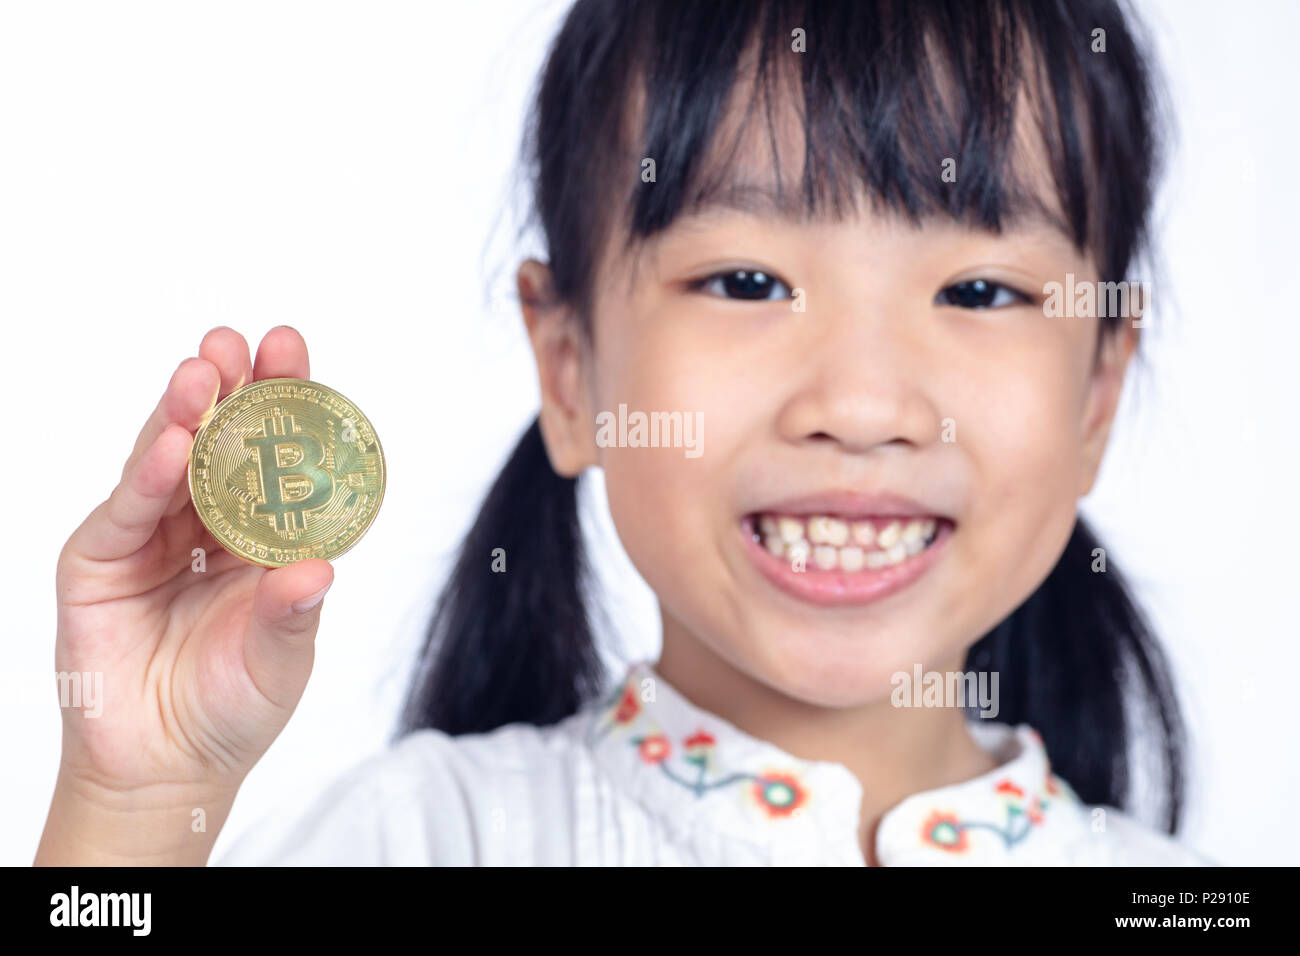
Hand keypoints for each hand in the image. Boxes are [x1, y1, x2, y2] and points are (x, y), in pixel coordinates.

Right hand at [36, 326, 333, 863]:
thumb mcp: (280, 657)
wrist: (167, 766)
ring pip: (168, 460)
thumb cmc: (234, 705)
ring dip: (185, 413)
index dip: (285, 406)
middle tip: (248, 340)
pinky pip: (127, 511)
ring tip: (205, 369)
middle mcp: (205, 523)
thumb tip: (317, 570)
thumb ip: (292, 613)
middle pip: (219, 442)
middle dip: (234, 387)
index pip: (273, 457)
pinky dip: (146, 477)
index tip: (294, 352)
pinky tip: (169, 442)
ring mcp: (151, 536)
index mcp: (259, 534)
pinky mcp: (101, 561)